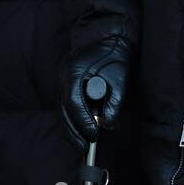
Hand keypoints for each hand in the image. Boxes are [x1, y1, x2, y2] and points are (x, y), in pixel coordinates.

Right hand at [61, 34, 131, 148]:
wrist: (108, 35)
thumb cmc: (116, 54)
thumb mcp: (120, 77)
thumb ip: (115, 101)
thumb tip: (109, 125)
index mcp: (74, 73)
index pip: (73, 104)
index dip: (82, 123)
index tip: (93, 136)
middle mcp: (64, 77)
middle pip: (63, 111)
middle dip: (73, 132)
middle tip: (85, 149)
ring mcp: (64, 80)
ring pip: (63, 111)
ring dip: (71, 129)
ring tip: (82, 146)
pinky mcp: (68, 85)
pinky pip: (67, 106)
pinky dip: (73, 120)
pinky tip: (81, 131)